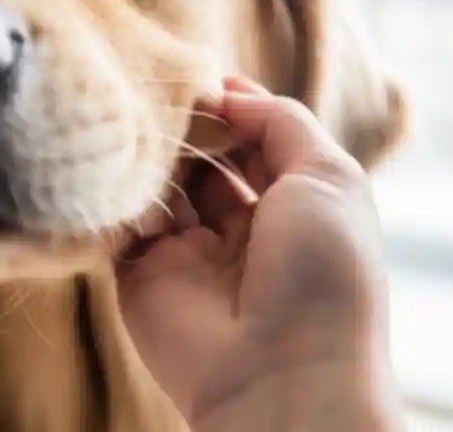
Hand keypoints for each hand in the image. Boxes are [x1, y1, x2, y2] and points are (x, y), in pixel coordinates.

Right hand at [115, 77, 398, 430]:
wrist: (279, 374)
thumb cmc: (323, 273)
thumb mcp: (328, 177)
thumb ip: (281, 122)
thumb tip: (229, 92)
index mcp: (295, 203)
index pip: (256, 137)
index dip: (234, 106)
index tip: (204, 77)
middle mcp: (242, 226)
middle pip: (205, 155)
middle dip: (190, 125)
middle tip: (168, 97)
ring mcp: (190, 250)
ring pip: (162, 182)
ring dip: (156, 156)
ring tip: (149, 134)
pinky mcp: (141, 273)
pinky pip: (124, 220)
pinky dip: (126, 195)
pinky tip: (134, 180)